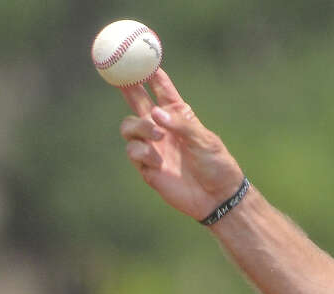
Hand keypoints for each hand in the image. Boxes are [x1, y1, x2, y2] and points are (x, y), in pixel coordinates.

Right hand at [118, 69, 243, 221]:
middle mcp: (162, 127)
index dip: (149, 72)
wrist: (217, 197)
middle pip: (136, 100)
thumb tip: (155, 113)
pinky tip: (158, 161)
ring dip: (140, 127)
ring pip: (128, 125)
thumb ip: (181, 125)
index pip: (160, 88)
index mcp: (178, 115)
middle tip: (116, 72)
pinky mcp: (147, 165)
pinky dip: (142, 152)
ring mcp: (153, 145)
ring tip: (158, 136)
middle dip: (126, 85)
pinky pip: (133, 150)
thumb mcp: (204, 141)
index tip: (140, 56)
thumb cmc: (216, 166)